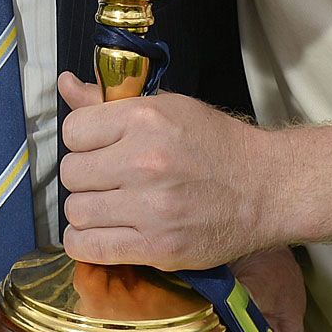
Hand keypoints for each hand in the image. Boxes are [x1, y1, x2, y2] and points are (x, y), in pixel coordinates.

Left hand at [58, 72, 279, 269]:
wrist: (266, 188)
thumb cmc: (216, 145)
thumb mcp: (168, 108)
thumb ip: (110, 102)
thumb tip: (65, 84)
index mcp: (145, 119)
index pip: (73, 131)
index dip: (83, 141)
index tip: (100, 149)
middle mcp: (144, 161)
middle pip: (71, 173)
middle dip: (84, 177)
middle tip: (108, 180)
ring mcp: (150, 207)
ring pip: (76, 211)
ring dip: (86, 211)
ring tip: (109, 207)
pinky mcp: (157, 247)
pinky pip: (89, 247)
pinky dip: (84, 243)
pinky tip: (99, 234)